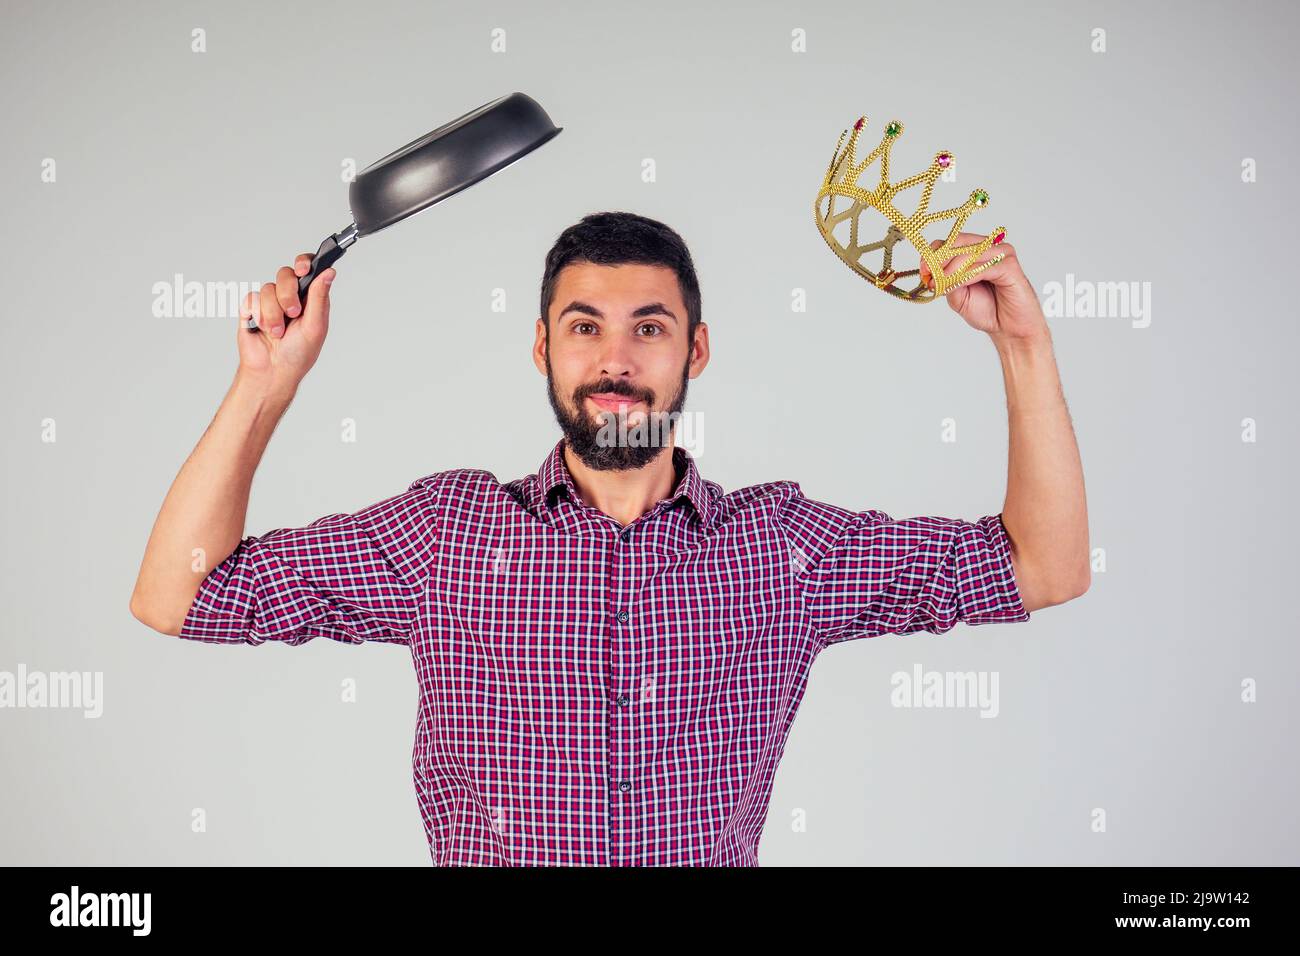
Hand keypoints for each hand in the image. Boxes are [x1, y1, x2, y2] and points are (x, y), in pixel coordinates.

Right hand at [236, 253, 335, 388]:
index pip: (308, 269)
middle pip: (286, 274)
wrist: (271, 371)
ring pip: (267, 288)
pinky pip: (251, 298)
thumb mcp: (315, 326)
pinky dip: (257, 315)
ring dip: (273, 313)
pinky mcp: (252, 308)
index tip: (303, 270)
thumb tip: (330, 272)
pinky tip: (262, 328)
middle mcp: (291, 297)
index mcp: (310, 298)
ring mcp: (270, 302)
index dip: (304, 263)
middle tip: (293, 314)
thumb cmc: (298, 354)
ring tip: (277, 332)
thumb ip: (320, 297)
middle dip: (288, 295)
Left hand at [918, 233, 1046, 342]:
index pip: (951, 242)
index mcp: (976, 251)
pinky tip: (958, 285)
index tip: (923, 270)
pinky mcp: (1010, 266)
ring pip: (970, 253)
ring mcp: (1002, 254)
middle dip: (940, 259)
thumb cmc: (987, 310)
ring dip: (952, 269)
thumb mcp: (956, 294)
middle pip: (959, 242)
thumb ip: (945, 280)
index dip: (934, 253)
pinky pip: (983, 266)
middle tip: (929, 275)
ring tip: (943, 284)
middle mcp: (989, 248)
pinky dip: (967, 276)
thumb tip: (931, 271)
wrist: (1008, 329)